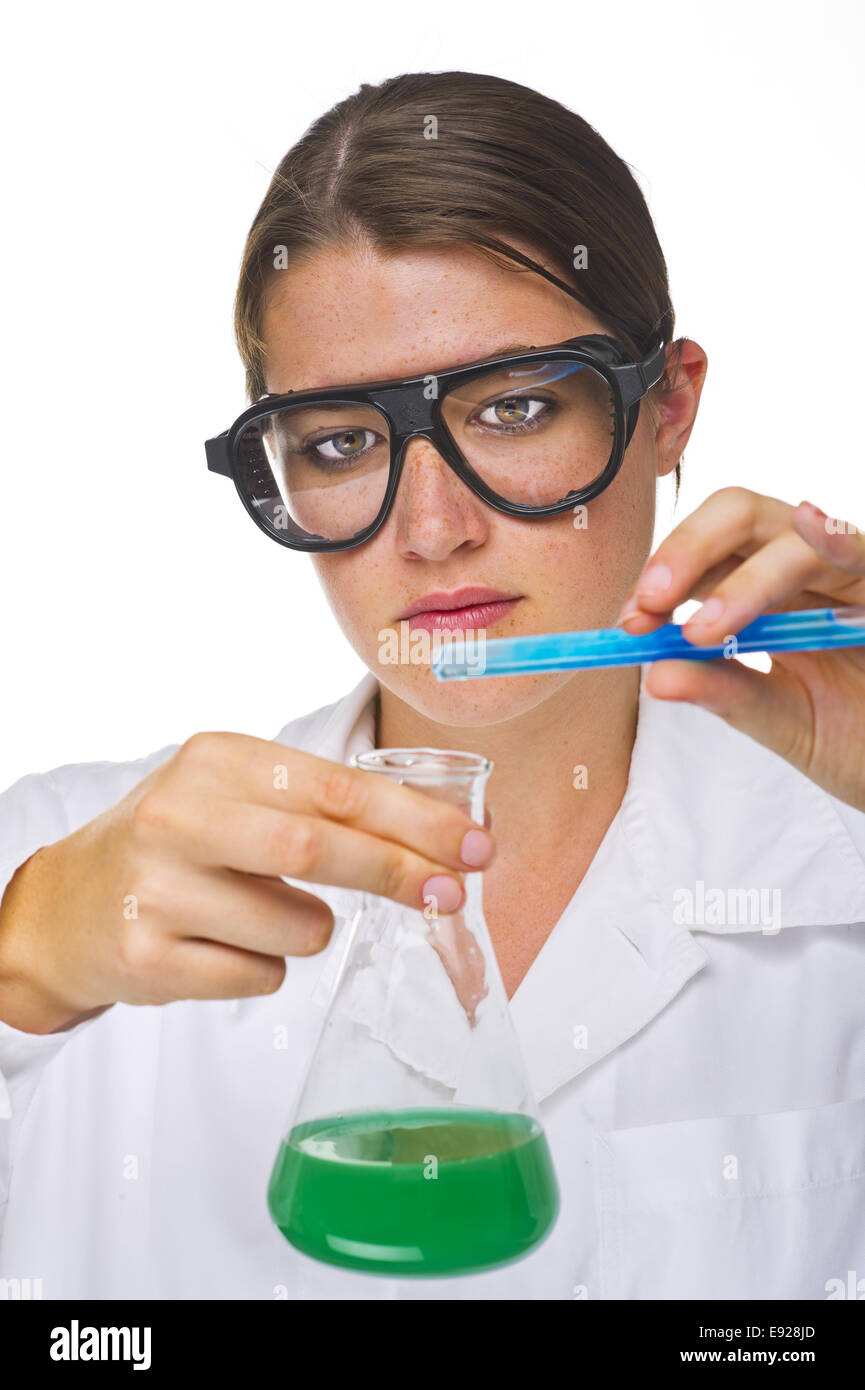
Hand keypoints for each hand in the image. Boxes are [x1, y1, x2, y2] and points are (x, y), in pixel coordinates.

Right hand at [0, 734, 494, 1033]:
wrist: (69, 903)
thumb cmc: (181, 842)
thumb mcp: (236, 794)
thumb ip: (322, 805)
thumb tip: (443, 837)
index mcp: (216, 759)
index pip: (337, 788)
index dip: (416, 821)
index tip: (475, 845)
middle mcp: (180, 815)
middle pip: (319, 847)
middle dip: (400, 874)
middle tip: (452, 896)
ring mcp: (156, 888)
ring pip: (297, 927)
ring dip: (312, 930)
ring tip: (267, 915)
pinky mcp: (145, 957)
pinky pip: (258, 977)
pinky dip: (265, 968)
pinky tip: (223, 945)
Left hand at [617, 487, 864, 811]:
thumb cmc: (852, 735)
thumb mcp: (780, 719)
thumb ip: (723, 691)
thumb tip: (652, 675)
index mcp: (768, 588)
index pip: (705, 554)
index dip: (662, 576)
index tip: (629, 621)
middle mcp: (807, 568)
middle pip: (738, 517)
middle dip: (685, 553)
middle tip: (649, 605)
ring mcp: (852, 572)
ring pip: (792, 539)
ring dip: (742, 580)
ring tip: (706, 628)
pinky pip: (861, 550)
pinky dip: (835, 537)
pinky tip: (810, 525)